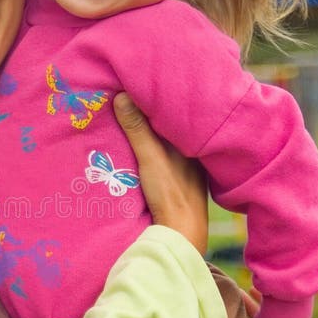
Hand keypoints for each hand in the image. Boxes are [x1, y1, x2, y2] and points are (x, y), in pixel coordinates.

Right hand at [113, 93, 207, 252]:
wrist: (180, 234)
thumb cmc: (171, 193)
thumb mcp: (151, 157)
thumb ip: (138, 129)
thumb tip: (122, 96)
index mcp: (194, 140)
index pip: (177, 111)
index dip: (160, 96)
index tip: (141, 83)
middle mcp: (194, 150)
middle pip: (171, 124)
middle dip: (153, 112)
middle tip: (131, 92)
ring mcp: (187, 166)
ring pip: (168, 140)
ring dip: (151, 131)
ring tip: (131, 113)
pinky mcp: (178, 179)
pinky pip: (164, 154)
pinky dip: (152, 146)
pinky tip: (139, 144)